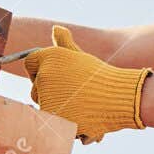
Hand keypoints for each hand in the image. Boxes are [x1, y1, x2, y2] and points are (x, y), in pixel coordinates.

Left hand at [22, 26, 149, 143]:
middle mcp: (45, 74)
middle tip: (75, 95)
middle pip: (35, 91)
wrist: (122, 97)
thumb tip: (56, 28)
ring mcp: (47, 96)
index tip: (57, 79)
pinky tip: (83, 117)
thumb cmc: (102, 77)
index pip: (31, 64)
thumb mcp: (81, 57)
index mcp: (50, 56)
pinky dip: (66, 125)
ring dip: (61, 112)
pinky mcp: (53, 117)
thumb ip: (64, 43)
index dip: (40, 72)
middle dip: (51, 95)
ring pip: (45, 109)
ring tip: (82, 106)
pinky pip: (51, 124)